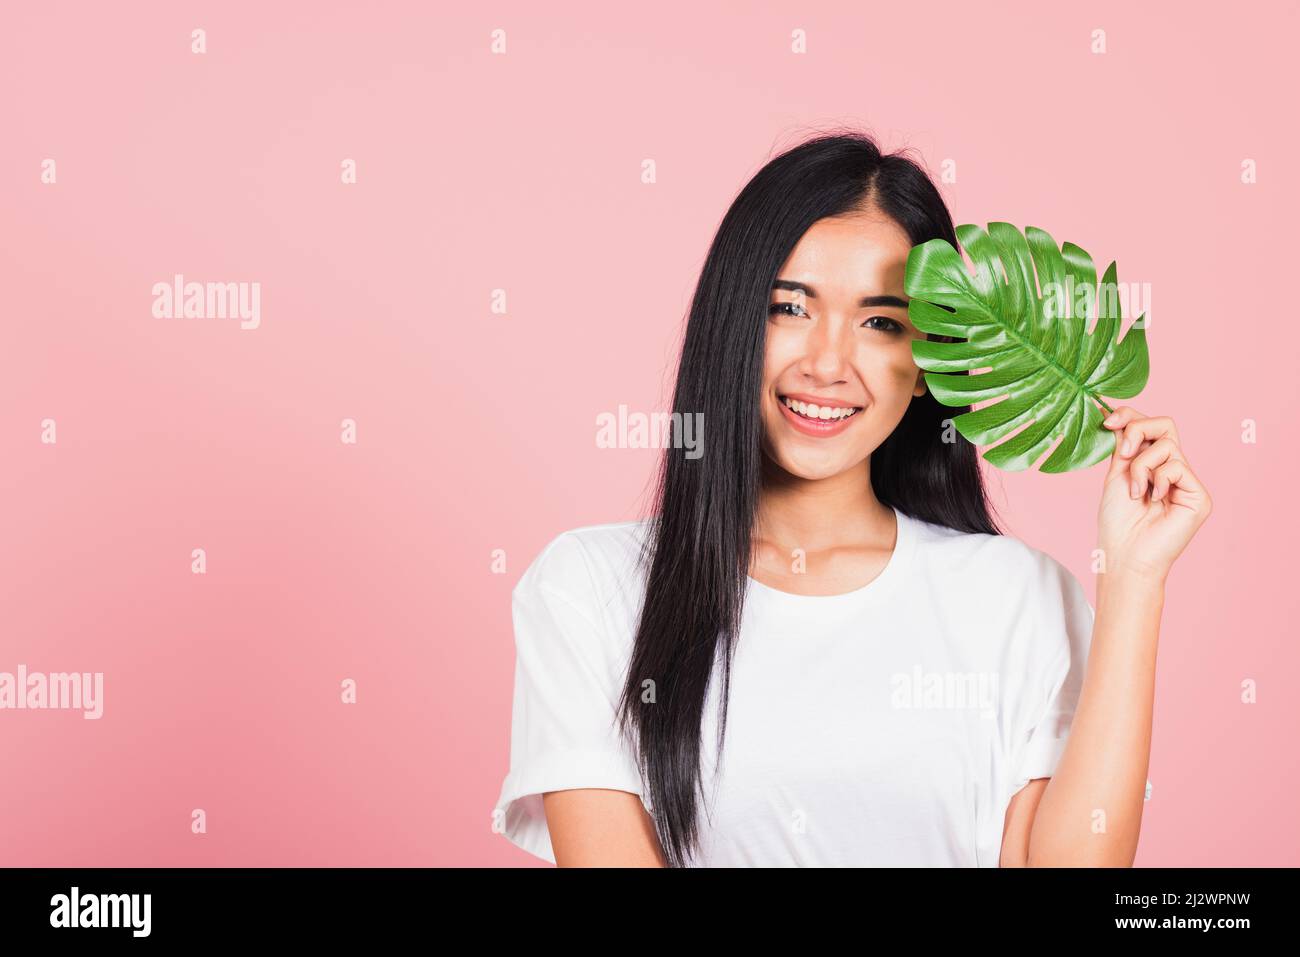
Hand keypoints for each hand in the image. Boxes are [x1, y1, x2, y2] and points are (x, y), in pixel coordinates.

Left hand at [1097, 406, 1212, 584]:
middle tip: (1123, 455)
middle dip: (1137, 430)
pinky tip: (1152, 500)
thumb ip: (1123, 445)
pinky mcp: (1199, 495)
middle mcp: (1173, 470)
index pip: (1150, 426)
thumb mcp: (1116, 474)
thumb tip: (1116, 413)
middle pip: (1165, 424)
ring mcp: (1188, 482)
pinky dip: (1157, 479)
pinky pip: (1177, 466)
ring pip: (1167, 444)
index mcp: (1152, 464)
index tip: (1106, 421)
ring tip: (1135, 492)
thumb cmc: (1117, 522)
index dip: (1130, 416)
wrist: (1124, 554)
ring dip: (1141, 466)